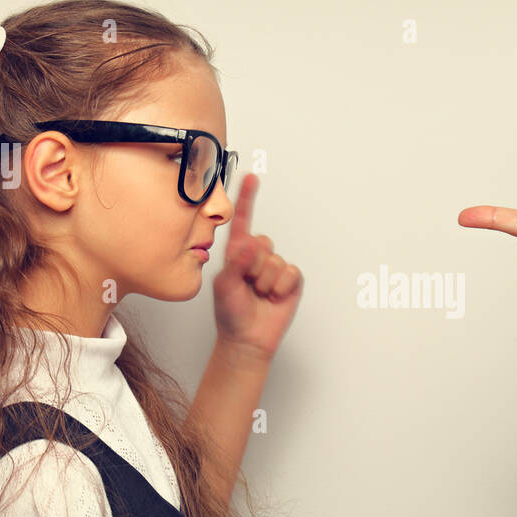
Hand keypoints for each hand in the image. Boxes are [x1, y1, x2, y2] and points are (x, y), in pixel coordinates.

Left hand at [211, 173, 302, 360]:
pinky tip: (272, 298)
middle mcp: (257, 256)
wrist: (247, 339)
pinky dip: (280, 288)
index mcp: (237, 252)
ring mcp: (275, 268)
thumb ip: (237, 263)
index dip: (248, 198)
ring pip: (275, 261)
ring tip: (258, 295)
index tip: (251, 176)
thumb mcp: (225, 286)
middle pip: (262, 243)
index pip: (243, 221)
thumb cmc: (230, 312)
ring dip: (265, 282)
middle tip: (247, 286)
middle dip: (253, 267)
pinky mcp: (291, 281)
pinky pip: (290, 273)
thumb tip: (252, 244)